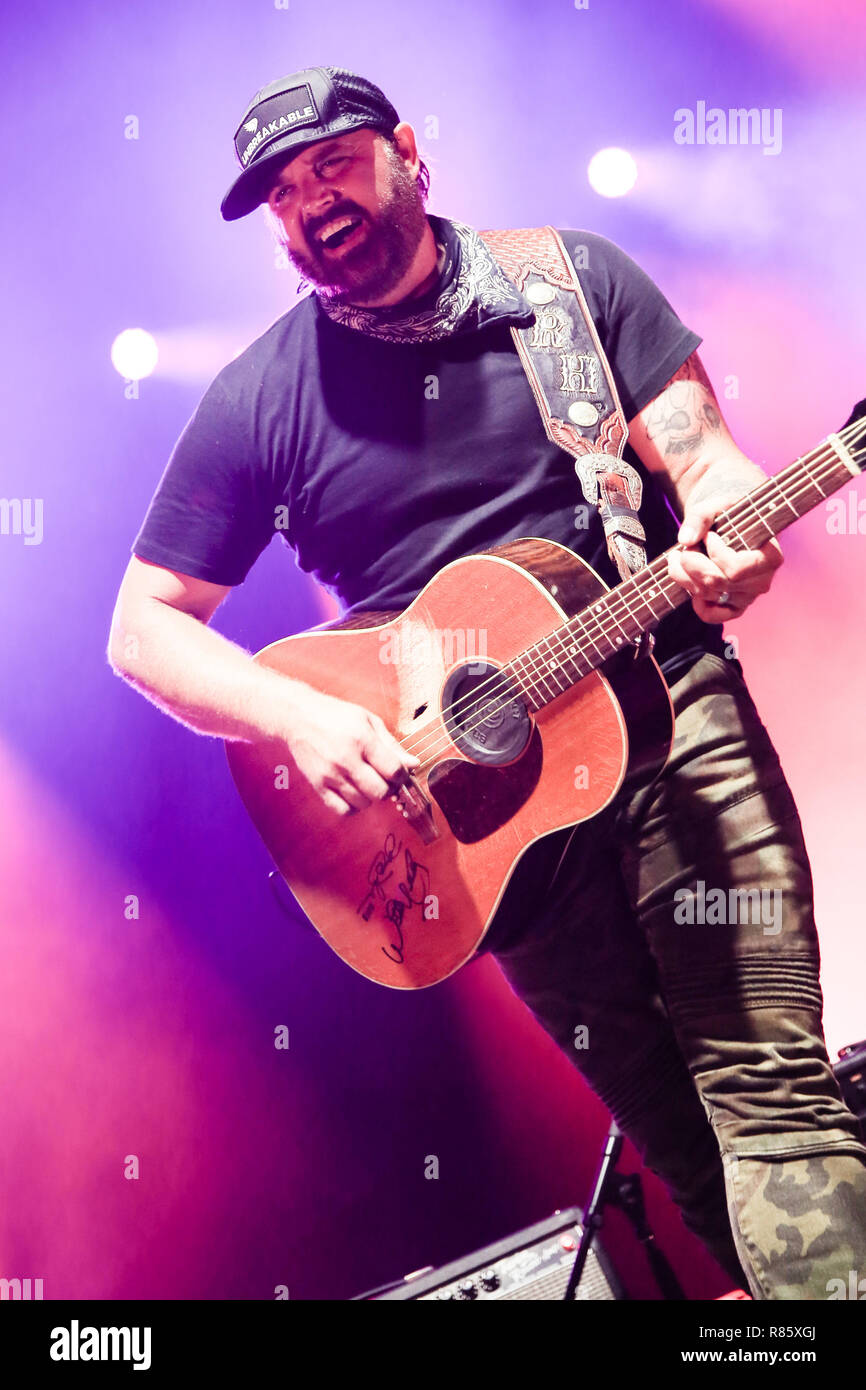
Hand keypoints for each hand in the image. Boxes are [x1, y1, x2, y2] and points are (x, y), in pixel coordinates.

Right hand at [284, 688, 419, 816]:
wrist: (297, 716)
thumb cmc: (335, 715)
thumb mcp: (368, 721)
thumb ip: (392, 745)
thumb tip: (414, 765)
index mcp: (362, 739)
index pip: (394, 771)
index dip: (402, 775)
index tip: (399, 772)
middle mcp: (346, 759)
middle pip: (380, 792)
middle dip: (388, 788)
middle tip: (384, 778)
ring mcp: (330, 774)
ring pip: (363, 803)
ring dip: (370, 797)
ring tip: (365, 782)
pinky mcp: (318, 785)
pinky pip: (342, 810)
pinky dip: (353, 806)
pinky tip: (353, 792)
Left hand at [667, 480, 782, 623]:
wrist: (736, 526)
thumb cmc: (731, 514)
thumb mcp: (719, 505)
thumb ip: (701, 516)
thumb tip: (685, 539)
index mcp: (770, 557)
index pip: (735, 568)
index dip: (715, 553)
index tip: (709, 535)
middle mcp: (762, 581)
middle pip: (717, 583)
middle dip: (691, 563)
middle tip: (684, 547)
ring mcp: (748, 597)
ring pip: (708, 595)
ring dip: (685, 575)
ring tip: (680, 556)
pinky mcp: (735, 607)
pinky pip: (711, 615)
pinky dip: (696, 601)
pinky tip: (692, 583)